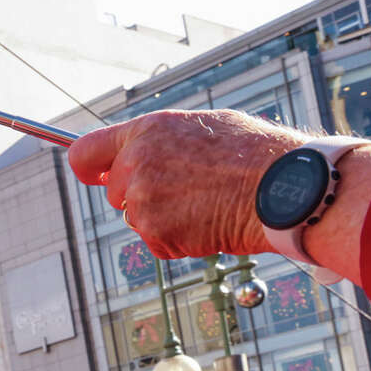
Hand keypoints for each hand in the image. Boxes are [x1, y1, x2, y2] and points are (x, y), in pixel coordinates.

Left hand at [66, 110, 301, 259]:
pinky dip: (178, 240)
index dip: (88, 167)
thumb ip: (160, 141)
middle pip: (115, 192)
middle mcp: (136, 163)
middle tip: (186, 192)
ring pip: (137, 219)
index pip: (87, 151)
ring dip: (163, 219)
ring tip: (206, 203)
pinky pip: (156, 242)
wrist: (282, 186)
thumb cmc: (255, 154)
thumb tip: (135, 153)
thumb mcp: (204, 127)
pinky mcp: (155, 232)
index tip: (92, 176)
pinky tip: (208, 221)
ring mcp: (143, 200)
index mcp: (147, 131)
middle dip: (140, 196)